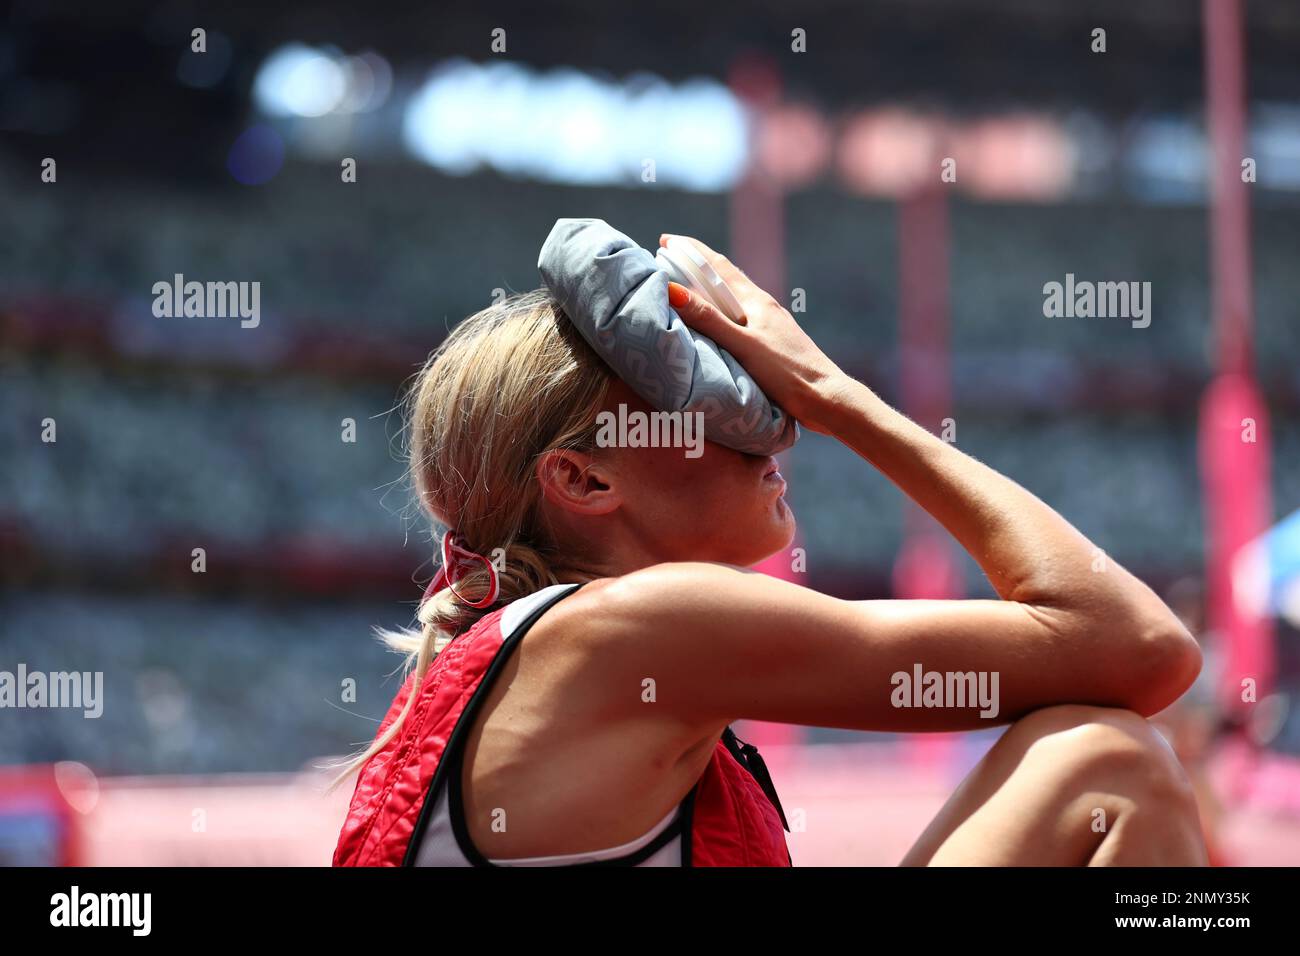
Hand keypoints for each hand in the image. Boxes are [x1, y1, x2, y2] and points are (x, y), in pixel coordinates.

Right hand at [659, 234, 852, 435]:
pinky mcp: (775, 341)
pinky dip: (722, 309)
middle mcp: (764, 306)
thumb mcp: (742, 345)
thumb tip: (673, 289)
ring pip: (734, 296)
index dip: (691, 251)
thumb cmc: (786, 372)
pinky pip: (741, 315)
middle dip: (696, 265)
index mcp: (756, 301)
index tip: (666, 240)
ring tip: (688, 284)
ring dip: (709, 286)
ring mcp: (771, 323)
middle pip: (726, 277)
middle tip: (670, 256)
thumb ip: (709, 319)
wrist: (826, 397)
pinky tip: (720, 320)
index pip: (718, 266)